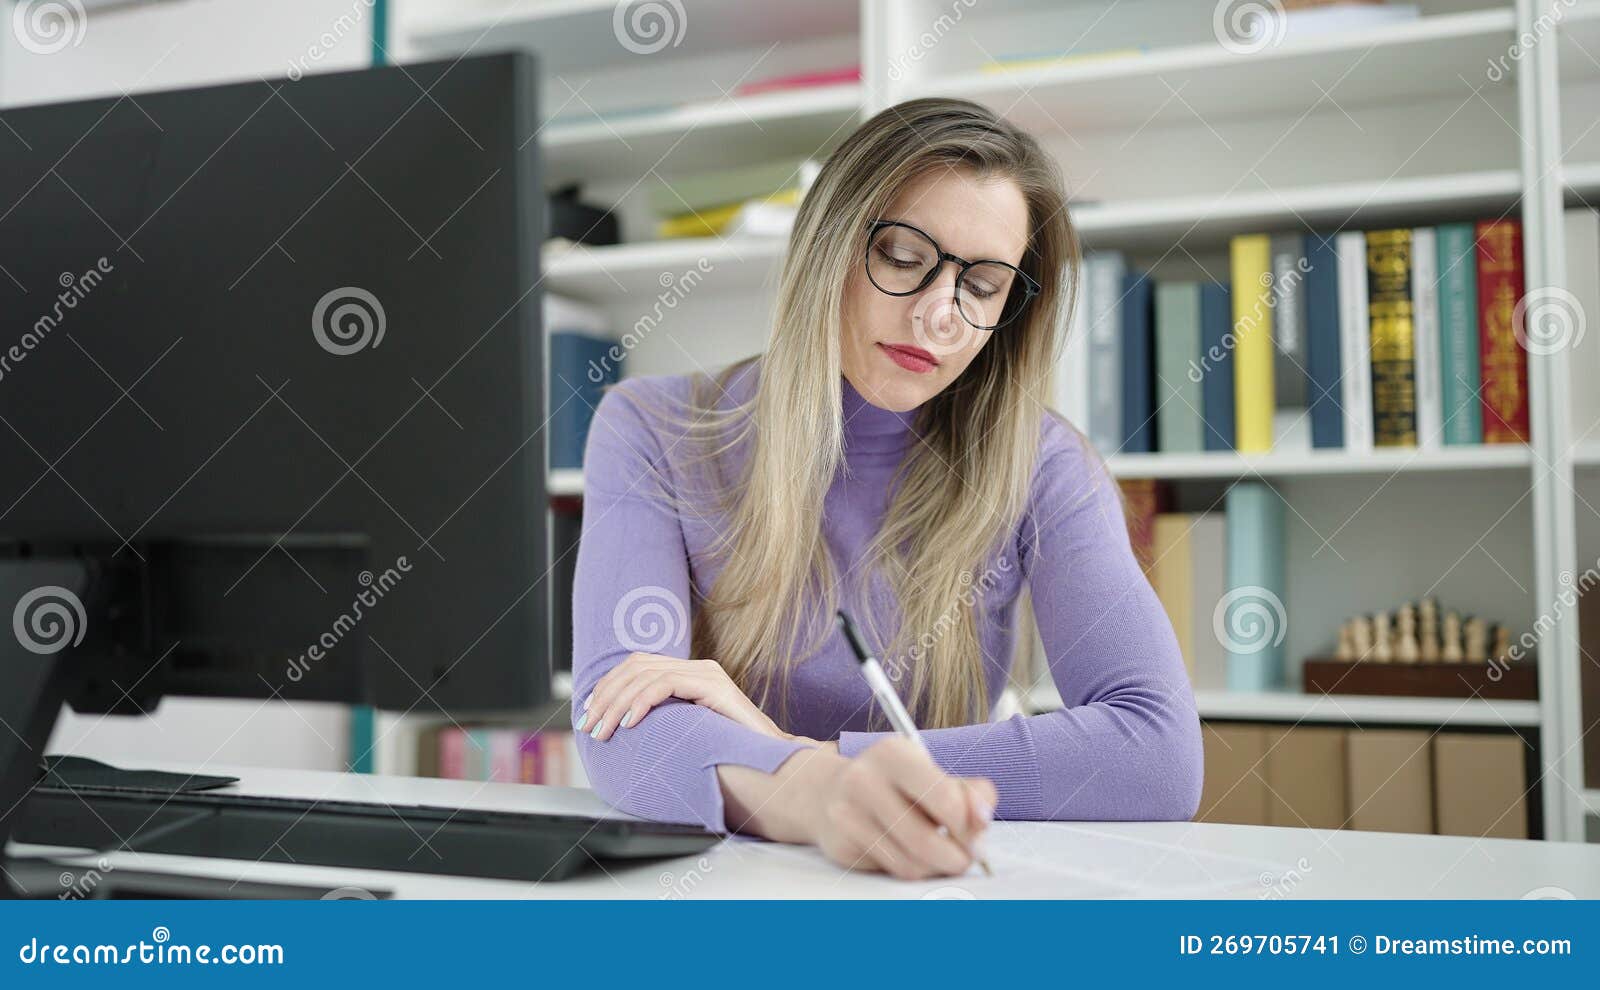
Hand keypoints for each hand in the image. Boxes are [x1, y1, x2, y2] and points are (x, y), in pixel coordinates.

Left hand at [579, 652, 784, 741]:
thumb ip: (664, 720)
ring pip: (645, 676)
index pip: (638, 665)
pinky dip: (641, 703)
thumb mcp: (687, 732)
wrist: (770, 758)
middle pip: (636, 667)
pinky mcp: (712, 685)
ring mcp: (706, 673)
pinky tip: (628, 723)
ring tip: (603, 730)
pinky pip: (665, 684)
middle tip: (589, 725)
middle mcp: (698, 667)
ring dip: (616, 704)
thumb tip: (621, 727)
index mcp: (690, 673)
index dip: (609, 685)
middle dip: (606, 696)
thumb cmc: (730, 752)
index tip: (589, 710)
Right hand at [801, 737, 995, 880]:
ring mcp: (847, 815)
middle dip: (958, 858)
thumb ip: (968, 792)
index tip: (978, 833)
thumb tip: (983, 818)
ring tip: (941, 855)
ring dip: (936, 868)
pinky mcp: (841, 845)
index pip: (946, 800)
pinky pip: (892, 871)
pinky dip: (912, 869)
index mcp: (893, 754)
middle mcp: (864, 780)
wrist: (828, 792)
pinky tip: (910, 853)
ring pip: (910, 864)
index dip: (970, 826)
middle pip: (927, 841)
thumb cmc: (894, 784)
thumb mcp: (930, 774)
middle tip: (966, 857)